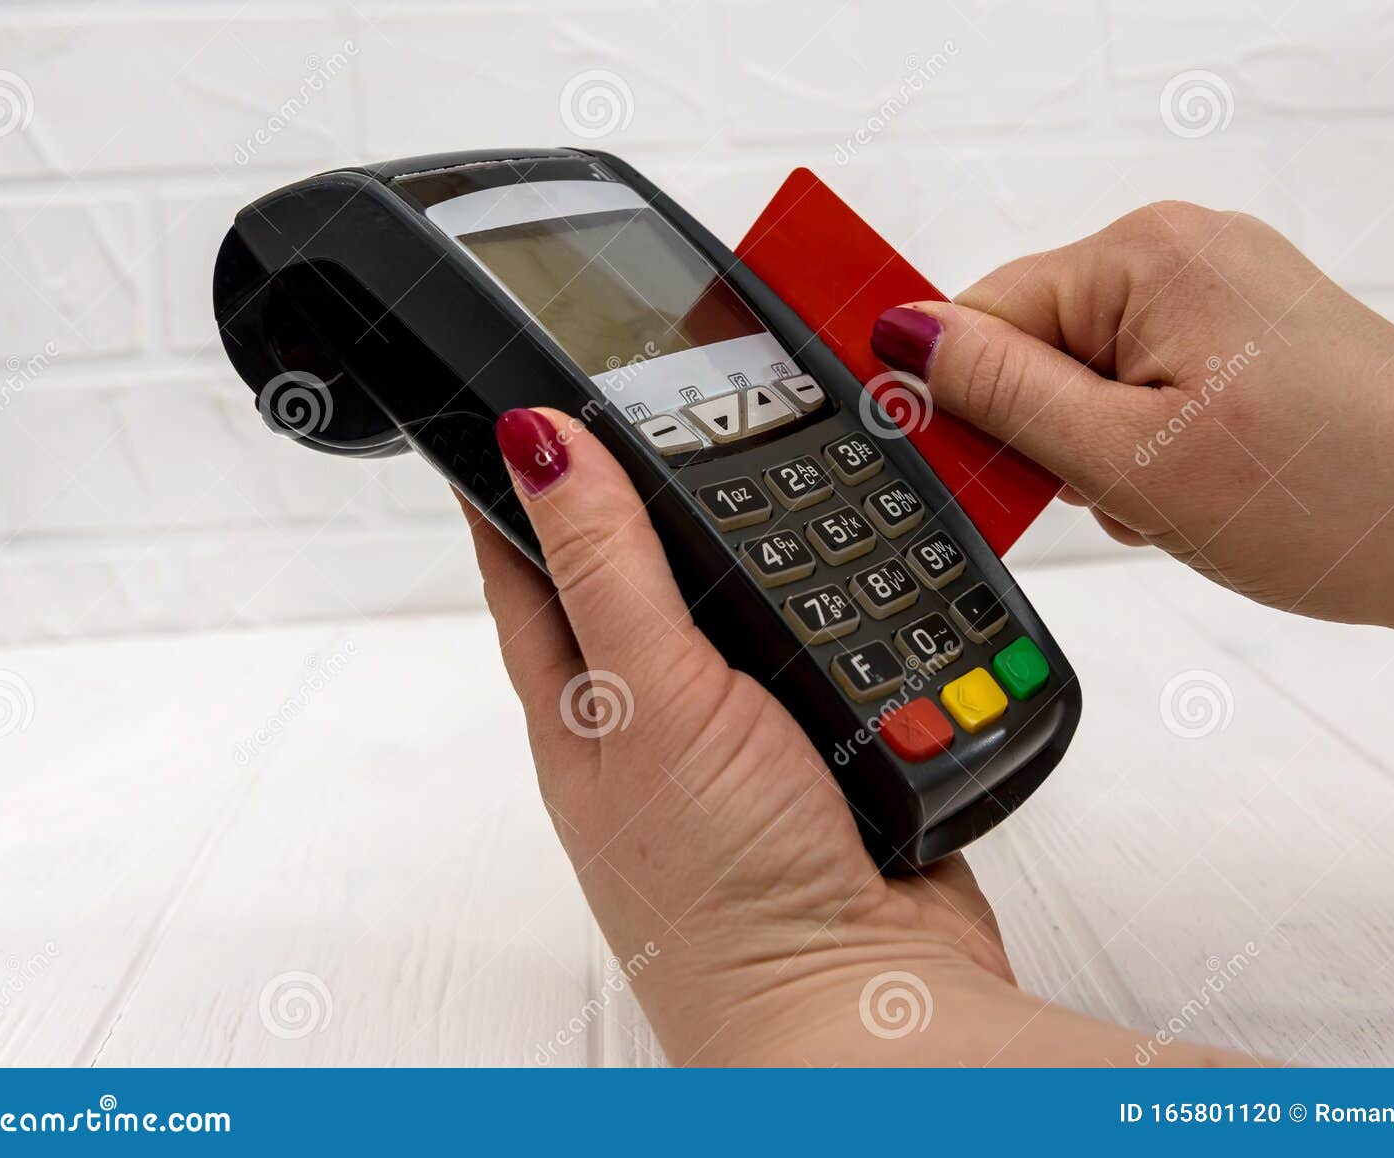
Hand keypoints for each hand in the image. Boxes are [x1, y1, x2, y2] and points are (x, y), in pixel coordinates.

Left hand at [459, 407, 1244, 1065]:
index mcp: (580, 698)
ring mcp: (746, 726)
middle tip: (685, 397)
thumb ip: (607, 569)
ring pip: (752, 594)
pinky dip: (856, 602)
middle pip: (648, 561)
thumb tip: (539, 443)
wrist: (858, 1001)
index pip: (526, 555)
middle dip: (666, 486)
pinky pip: (840, 641)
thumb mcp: (648, 701)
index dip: (521, 468)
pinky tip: (872, 565)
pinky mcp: (831, 741)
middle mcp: (656, 707)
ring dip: (778, 541)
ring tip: (793, 461)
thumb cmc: (723, 892)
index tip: (523, 389)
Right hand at [871, 202, 1393, 661]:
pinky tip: (1203, 489)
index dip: (969, 405)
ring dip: (1105, 452)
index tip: (990, 476)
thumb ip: (1002, 395)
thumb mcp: (1131, 458)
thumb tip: (903, 338)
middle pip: (1038, 344)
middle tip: (1117, 496)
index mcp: (1147, 254)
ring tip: (1178, 499)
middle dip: (1053, 436)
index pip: (985, 313)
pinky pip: (1151, 385)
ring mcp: (1227, 290)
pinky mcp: (1254, 335)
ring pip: (1094, 377)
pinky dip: (1153, 445)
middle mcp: (1187, 250)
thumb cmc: (1335, 492)